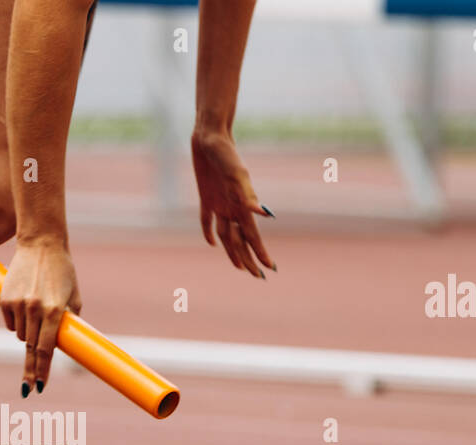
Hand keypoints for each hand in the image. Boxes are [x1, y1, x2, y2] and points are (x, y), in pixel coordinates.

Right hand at [0, 237, 81, 395]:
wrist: (41, 244)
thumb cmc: (63, 272)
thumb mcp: (74, 297)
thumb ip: (69, 322)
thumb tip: (62, 346)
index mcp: (55, 311)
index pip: (47, 348)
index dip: (43, 370)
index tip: (40, 386)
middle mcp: (35, 309)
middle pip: (31, 348)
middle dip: (31, 369)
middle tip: (28, 388)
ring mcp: (19, 304)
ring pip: (20, 335)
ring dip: (27, 335)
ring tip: (35, 316)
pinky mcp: (5, 299)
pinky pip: (9, 322)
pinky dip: (15, 322)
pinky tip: (22, 308)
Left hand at [191, 127, 274, 276]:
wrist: (211, 137)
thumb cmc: (226, 153)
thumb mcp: (237, 174)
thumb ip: (248, 194)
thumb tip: (263, 214)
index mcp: (241, 205)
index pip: (252, 236)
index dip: (259, 253)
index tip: (269, 269)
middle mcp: (232, 207)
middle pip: (241, 240)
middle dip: (249, 258)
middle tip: (257, 276)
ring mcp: (220, 203)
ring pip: (227, 235)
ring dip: (233, 251)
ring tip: (240, 266)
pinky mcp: (206, 197)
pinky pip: (207, 220)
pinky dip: (209, 233)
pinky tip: (212, 244)